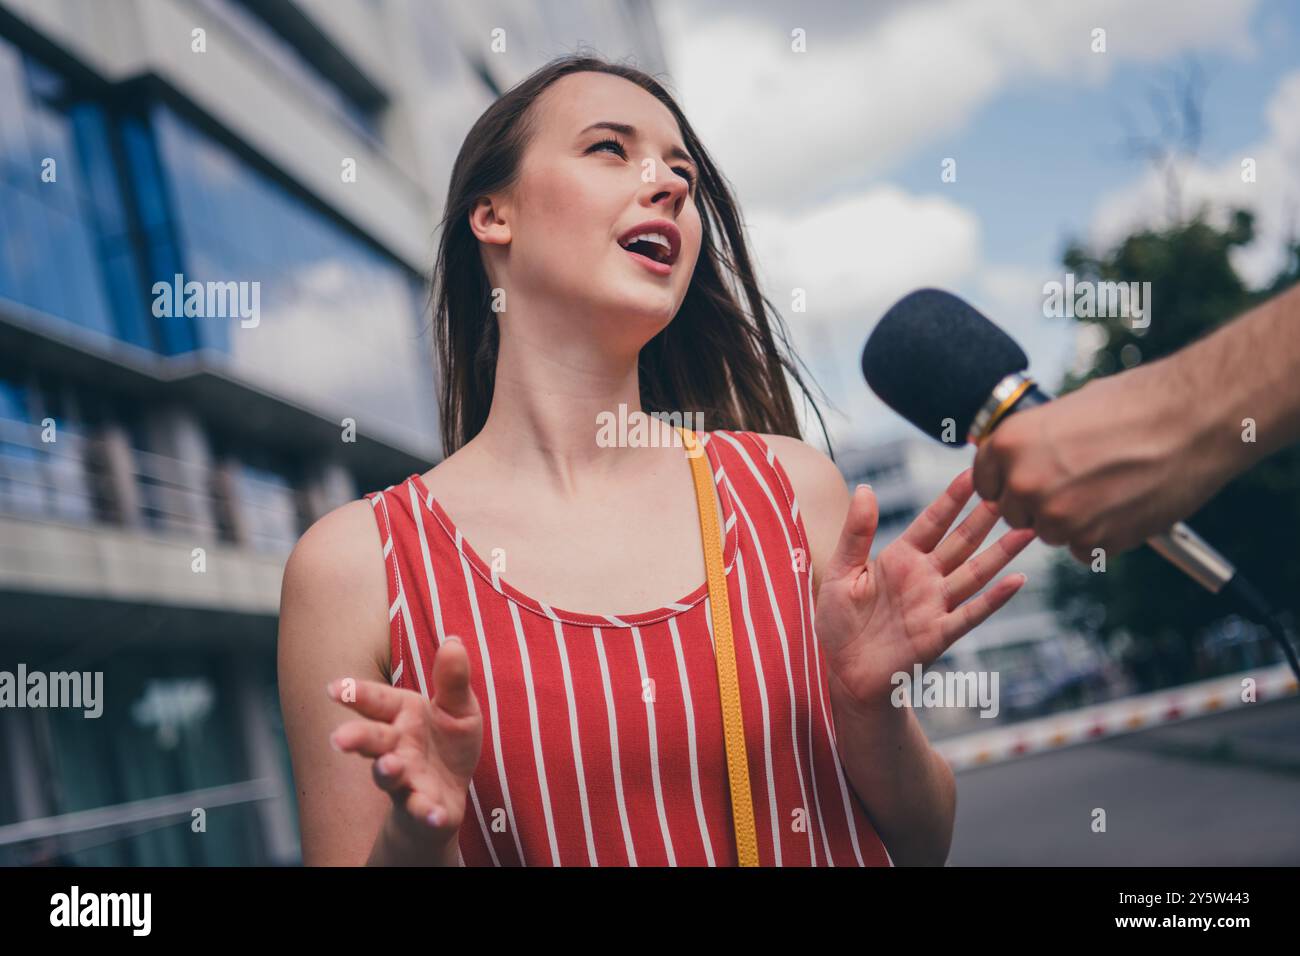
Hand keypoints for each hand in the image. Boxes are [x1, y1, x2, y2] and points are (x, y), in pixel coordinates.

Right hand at [326, 637, 482, 861]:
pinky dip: (427, 813)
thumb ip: (453, 679)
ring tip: (389, 767)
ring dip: (387, 772)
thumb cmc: (446, 744)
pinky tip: (434, 814)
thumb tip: (453, 640)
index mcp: (403, 714)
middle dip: (356, 738)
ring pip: (389, 775)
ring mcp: (406, 779)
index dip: (355, 693)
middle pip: (373, 739)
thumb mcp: (459, 708)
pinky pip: (422, 810)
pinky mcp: (422, 807)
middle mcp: (397, 746)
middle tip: (338, 739)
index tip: (333, 689)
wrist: (446, 797)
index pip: (376, 700)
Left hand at [814, 468, 1034, 708]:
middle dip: (985, 517)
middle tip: (1011, 489)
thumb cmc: (839, 622)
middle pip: (961, 542)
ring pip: (974, 573)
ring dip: (1001, 552)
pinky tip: (1017, 581)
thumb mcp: (842, 571)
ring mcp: (935, 605)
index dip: (952, 499)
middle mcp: (924, 578)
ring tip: (1029, 527)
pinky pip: (970, 614)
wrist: (844, 674)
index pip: (932, 522)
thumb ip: (857, 532)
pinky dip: (994, 599)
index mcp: (900, 558)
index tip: (972, 472)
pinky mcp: (938, 635)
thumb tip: (865, 487)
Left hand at [971, 363, 1228, 560]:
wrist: (1192, 420)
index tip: (1024, 479)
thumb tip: (1024, 456)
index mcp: (1009, 444)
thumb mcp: (1067, 410)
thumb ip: (1036, 441)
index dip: (1006, 482)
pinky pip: (1082, 549)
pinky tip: (1124, 506)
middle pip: (1014, 513)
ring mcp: (1057, 516)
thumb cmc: (1135, 404)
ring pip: (1050, 533)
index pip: (984, 481)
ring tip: (1109, 487)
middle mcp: (1024, 483)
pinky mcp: (1093, 540)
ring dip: (1072, 520)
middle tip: (1076, 482)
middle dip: (1039, 503)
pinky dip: (1101, 535)